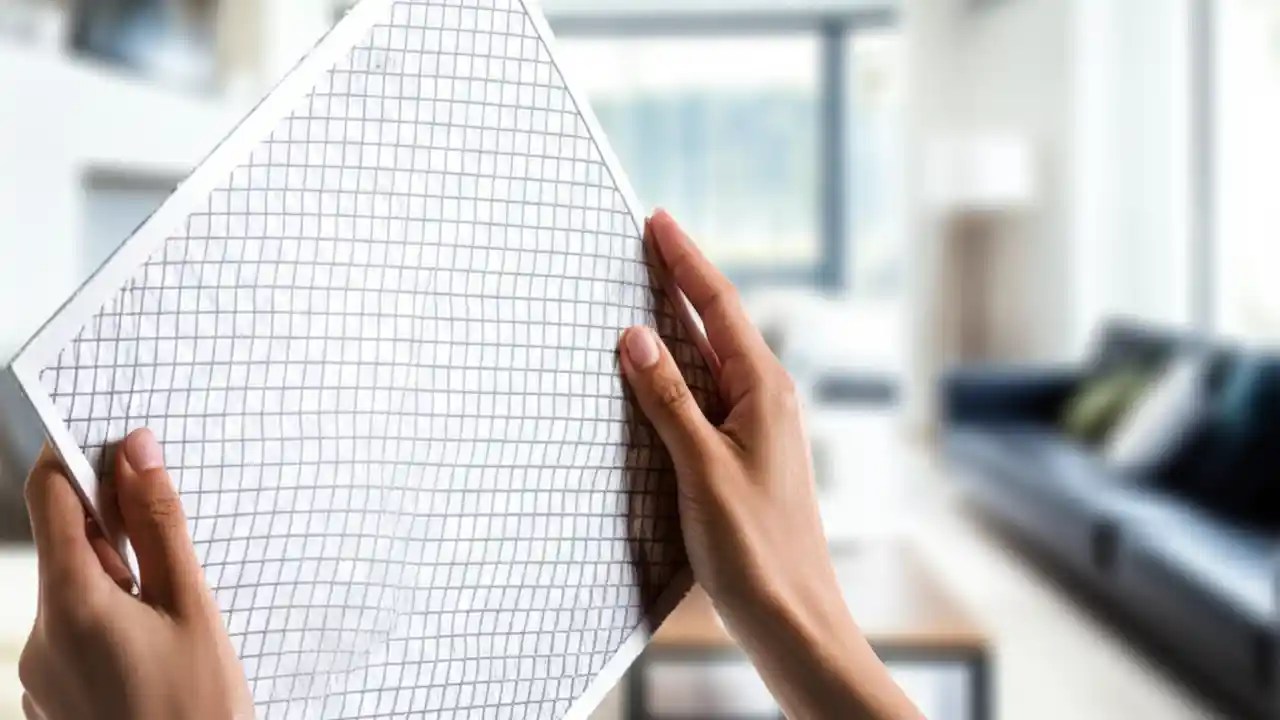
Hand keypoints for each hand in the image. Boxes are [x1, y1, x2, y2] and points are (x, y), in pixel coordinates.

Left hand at [19, 429, 252, 719]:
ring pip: (74, 597)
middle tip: (173, 553)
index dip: (77, 456)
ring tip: (173, 623)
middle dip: (117, 534)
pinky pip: (74, 638)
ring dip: (118, 586)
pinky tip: (153, 654)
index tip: (113, 439)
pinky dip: (110, 626)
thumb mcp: (193, 608)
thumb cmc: (200, 710)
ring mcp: (39, 675)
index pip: (50, 497)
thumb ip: (159, 525)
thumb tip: (136, 452)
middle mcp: (39, 638)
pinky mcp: (50, 701)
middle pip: (69, 550)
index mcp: (72, 605)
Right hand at [619, 210, 919, 719]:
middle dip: (683, 282)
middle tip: (647, 243)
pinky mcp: (744, 457)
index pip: (721, 306)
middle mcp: (767, 400)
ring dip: (679, 327)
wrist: (792, 617)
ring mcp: (757, 429)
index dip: (687, 260)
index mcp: (766, 391)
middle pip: (718, 325)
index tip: (659, 220)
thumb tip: (634, 338)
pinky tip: (657, 378)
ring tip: (647, 292)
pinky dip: (678, 375)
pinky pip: (707, 397)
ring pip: (711, 362)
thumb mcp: (701, 468)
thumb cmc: (755, 548)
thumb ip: (668, 400)